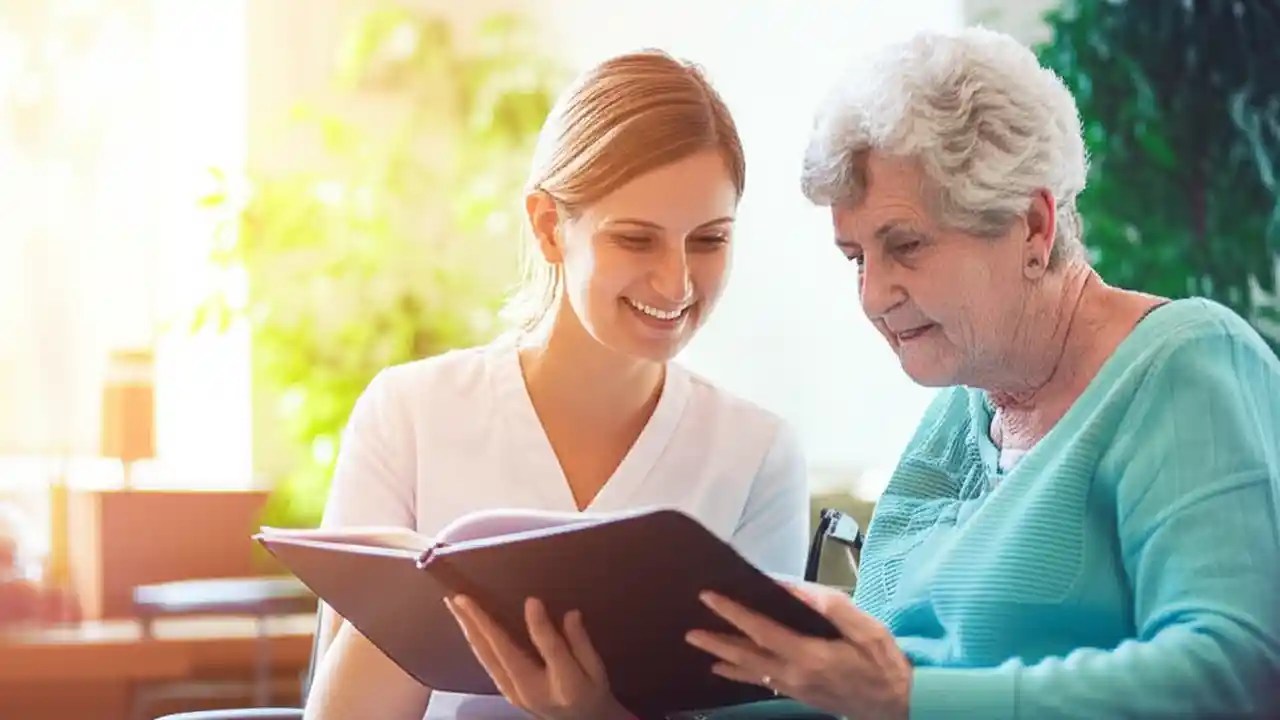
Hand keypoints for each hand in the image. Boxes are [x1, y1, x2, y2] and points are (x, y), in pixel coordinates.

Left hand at [446, 595, 632, 719]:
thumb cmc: (590, 693)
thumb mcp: (596, 669)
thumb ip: (581, 642)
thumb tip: (570, 614)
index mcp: (565, 684)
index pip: (551, 650)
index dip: (541, 625)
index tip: (532, 600)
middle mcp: (532, 691)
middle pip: (502, 653)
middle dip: (479, 623)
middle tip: (462, 597)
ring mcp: (514, 693)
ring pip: (487, 657)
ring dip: (468, 629)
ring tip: (455, 604)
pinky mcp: (505, 691)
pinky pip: (486, 662)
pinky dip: (474, 641)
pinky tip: (467, 626)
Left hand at [685, 582, 910, 719]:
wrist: (898, 705)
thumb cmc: (884, 663)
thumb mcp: (865, 627)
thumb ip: (830, 605)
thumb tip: (792, 588)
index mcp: (809, 655)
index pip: (761, 630)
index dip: (733, 613)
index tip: (710, 597)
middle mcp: (795, 675)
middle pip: (746, 656)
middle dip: (717, 642)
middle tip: (690, 631)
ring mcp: (795, 688)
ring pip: (751, 672)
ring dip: (724, 660)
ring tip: (701, 649)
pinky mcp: (800, 695)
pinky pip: (762, 683)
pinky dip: (742, 675)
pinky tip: (730, 670)